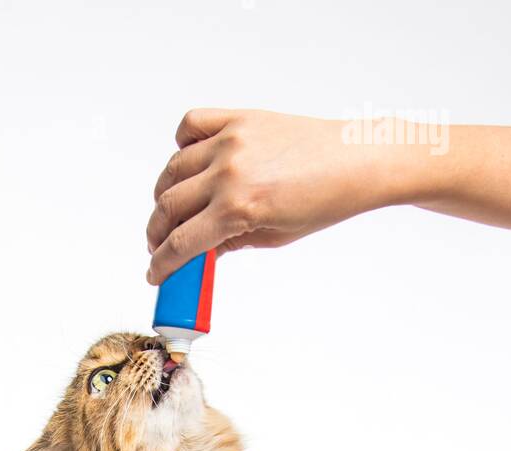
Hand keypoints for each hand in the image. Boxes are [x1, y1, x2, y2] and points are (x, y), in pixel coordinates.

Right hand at [147, 109, 399, 284]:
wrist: (355, 160)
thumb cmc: (324, 200)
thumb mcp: (273, 236)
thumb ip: (229, 242)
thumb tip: (199, 250)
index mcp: (238, 208)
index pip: (181, 242)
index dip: (161, 264)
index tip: (155, 272)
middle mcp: (228, 171)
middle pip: (168, 205)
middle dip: (157, 233)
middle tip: (159, 245)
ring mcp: (231, 141)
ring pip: (173, 169)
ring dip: (164, 194)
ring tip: (171, 210)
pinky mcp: (239, 118)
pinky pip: (191, 125)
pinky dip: (182, 145)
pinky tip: (189, 163)